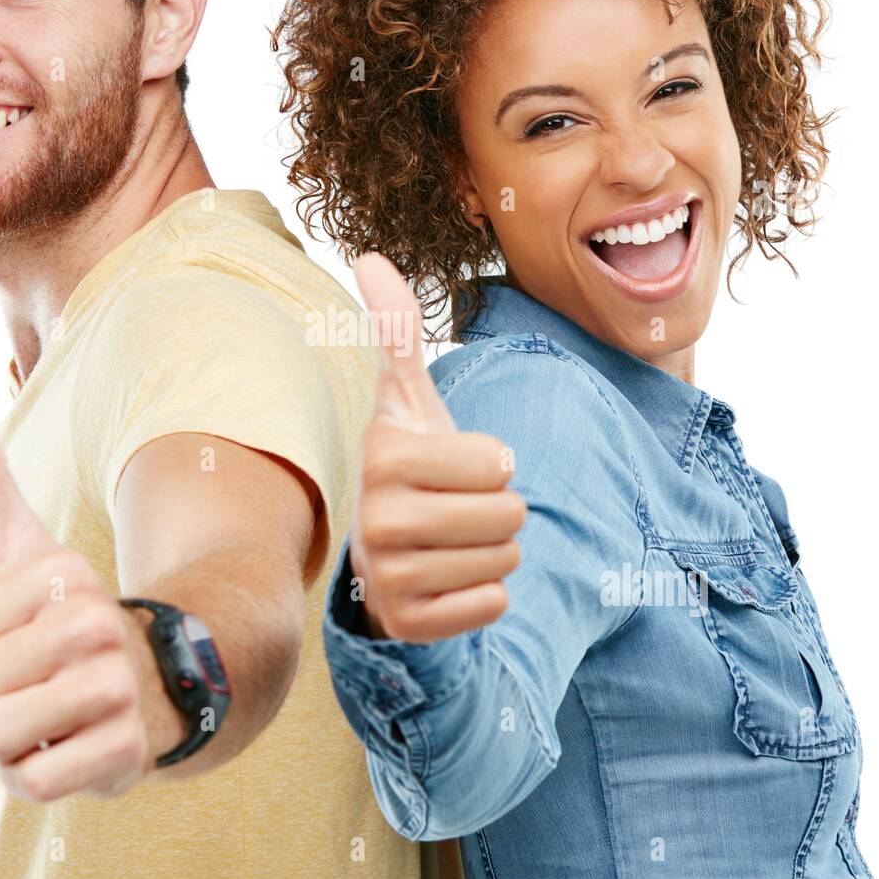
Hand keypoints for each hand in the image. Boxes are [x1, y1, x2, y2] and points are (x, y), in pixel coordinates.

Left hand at [0, 381, 166, 801]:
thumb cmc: (62, 615)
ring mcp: (114, 690)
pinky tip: (72, 747)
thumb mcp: (19, 544)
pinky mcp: (125, 755)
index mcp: (62, 572)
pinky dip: (38, 776)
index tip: (14, 632)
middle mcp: (94, 624)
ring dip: (8, 739)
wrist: (155, 684)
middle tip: (30, 682)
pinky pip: (31, 782)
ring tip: (50, 714)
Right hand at [348, 254, 524, 642]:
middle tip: (457, 512)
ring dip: (492, 554)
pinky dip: (483, 598)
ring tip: (451, 545)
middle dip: (499, 513)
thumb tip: (369, 255)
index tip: (454, 468)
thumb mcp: (406, 403)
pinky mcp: (408, 624)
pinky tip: (448, 583)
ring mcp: (389, 577)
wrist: (382, 556)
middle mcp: (378, 520)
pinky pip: (491, 607)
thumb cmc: (410, 469)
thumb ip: (396, 332)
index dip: (493, 465)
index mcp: (386, 457)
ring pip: (505, 563)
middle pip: (509, 515)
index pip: (500, 462)